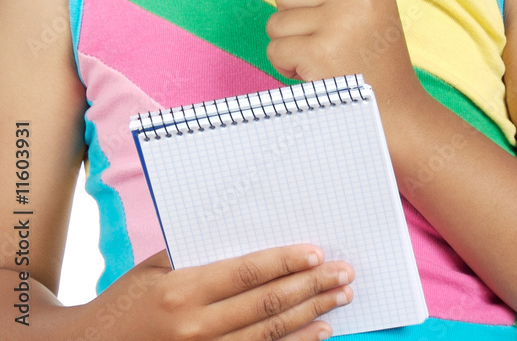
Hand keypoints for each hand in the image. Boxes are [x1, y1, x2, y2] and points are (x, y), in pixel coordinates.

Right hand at [73, 244, 353, 340]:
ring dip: (312, 316)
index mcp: (182, 290)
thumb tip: (249, 232)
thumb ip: (197, 252)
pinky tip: (317, 334)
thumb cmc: (126, 299)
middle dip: (312, 287)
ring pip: (270, 335)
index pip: (247, 273)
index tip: (317, 252)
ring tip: (340, 300)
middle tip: (344, 273)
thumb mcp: (154, 265)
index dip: (286, 262)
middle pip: (267, 305)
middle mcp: (195, 327)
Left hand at [267, 0, 419, 105]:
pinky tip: (315, 73)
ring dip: (290, 44)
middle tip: (327, 38)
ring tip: (323, 57)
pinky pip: (275, 48)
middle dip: (296, 17)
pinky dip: (287, 66)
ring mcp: (337, 25)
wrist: (393, 113)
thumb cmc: (374, 56)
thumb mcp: (369, 3)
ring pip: (276, 20)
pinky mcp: (318, 54)